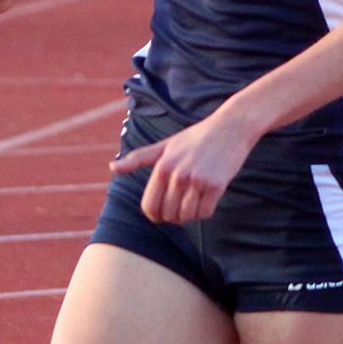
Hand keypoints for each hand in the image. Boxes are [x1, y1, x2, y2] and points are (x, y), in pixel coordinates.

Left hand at [110, 114, 258, 222]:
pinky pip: (205, 213)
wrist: (231, 127)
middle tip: (183, 204)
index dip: (155, 215)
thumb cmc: (196, 137)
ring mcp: (197, 180)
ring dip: (191, 214)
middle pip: (168, 215)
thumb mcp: (165, 146)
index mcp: (162, 166)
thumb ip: (138, 158)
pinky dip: (205, 211)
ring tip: (195, 200)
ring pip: (187, 216)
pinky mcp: (216, 185)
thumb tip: (112, 168)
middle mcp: (177, 174)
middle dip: (174, 216)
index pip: (149, 207)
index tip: (164, 212)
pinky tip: (208, 198)